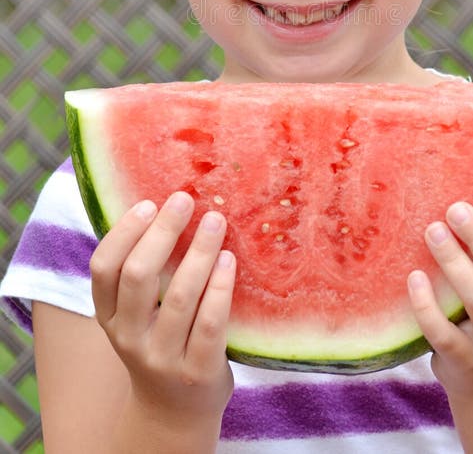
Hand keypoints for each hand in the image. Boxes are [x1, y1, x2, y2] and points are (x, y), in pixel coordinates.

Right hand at [90, 192, 235, 420]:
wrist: (175, 411)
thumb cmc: (160, 341)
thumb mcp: (137, 313)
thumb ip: (143, 271)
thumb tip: (167, 206)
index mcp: (107, 316)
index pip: (103, 268)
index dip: (124, 232)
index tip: (149, 203)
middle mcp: (128, 337)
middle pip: (139, 275)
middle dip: (163, 231)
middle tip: (185, 200)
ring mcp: (161, 357)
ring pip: (179, 296)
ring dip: (199, 252)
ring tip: (215, 220)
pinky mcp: (196, 372)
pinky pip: (210, 323)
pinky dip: (220, 287)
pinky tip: (229, 261)